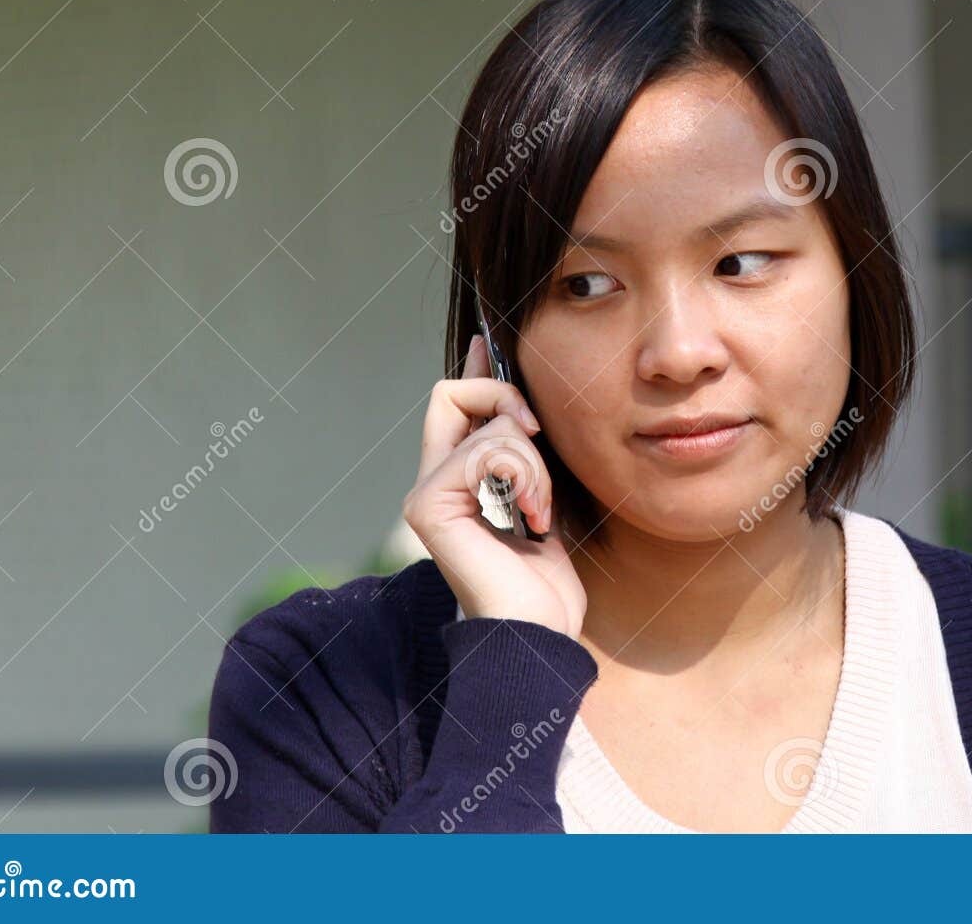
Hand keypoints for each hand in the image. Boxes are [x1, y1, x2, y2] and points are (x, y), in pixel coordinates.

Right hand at [401, 336, 586, 639]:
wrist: (537, 630)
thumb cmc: (545, 579)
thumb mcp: (543, 499)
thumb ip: (525, 456)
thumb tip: (523, 407)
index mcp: (459, 479)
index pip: (454, 405)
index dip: (474, 371)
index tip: (488, 342)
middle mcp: (434, 481)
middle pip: (449, 393)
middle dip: (503, 395)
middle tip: (537, 433)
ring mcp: (426, 492)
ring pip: (489, 425)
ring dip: (534, 464)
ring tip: (541, 510)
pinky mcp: (428, 504)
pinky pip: (486, 452)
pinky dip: (524, 479)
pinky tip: (532, 519)